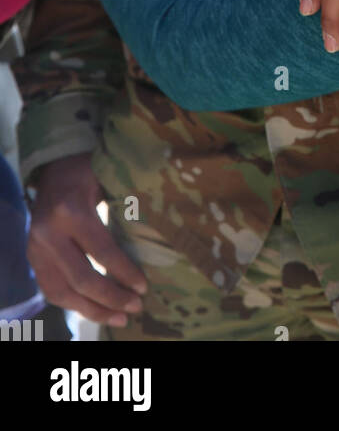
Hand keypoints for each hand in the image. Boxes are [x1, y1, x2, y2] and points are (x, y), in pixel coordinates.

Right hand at [27, 153, 147, 326]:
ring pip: (63, 292)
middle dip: (111, 297)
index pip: (101, 250)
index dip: (123, 272)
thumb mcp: (108, 180)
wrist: (54, 168)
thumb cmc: (89, 171)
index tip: (143, 286)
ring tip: (119, 318)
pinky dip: (74, 304)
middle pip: (81, 278)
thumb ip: (126, 207)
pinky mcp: (32, 258)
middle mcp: (49, 233)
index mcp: (71, 211)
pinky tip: (95, 310)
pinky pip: (51, 290)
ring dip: (92, 310)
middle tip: (135, 307)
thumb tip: (158, 241)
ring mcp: (36, 248)